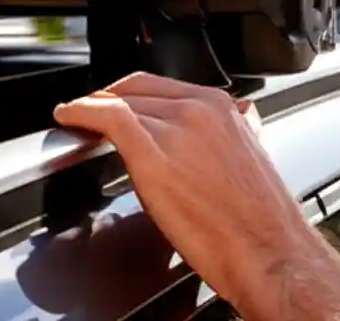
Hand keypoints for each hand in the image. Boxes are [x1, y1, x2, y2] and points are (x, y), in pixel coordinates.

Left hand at [52, 73, 317, 318]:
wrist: (270, 253)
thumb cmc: (260, 223)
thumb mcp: (247, 162)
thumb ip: (226, 139)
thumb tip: (216, 137)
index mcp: (223, 108)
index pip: (162, 86)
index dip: (131, 94)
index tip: (116, 104)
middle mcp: (200, 108)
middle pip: (138, 89)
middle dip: (111, 99)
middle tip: (92, 113)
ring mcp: (177, 127)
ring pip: (121, 101)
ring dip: (94, 107)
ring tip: (79, 119)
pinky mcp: (153, 153)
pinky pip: (108, 117)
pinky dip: (82, 111)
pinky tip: (69, 116)